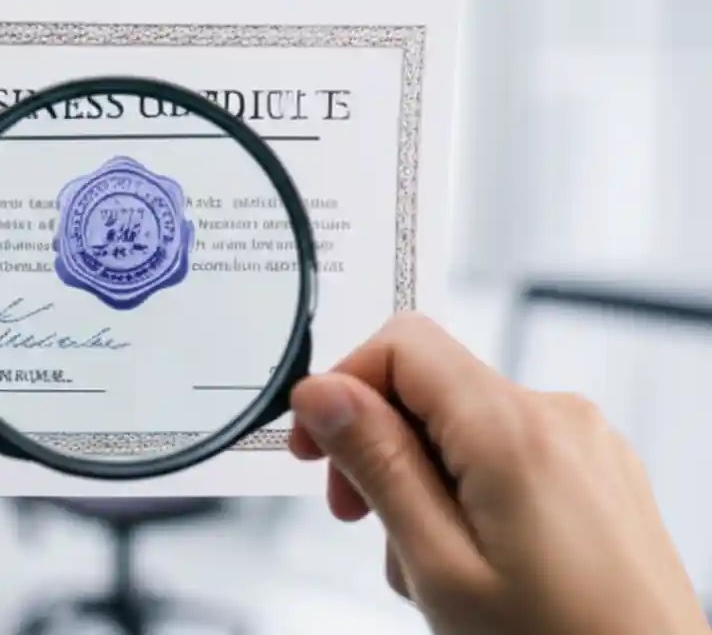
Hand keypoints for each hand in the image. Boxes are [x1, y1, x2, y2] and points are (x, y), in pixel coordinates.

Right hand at [289, 313, 710, 634]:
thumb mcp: (439, 565)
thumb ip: (378, 465)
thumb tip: (322, 391)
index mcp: (514, 430)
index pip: (402, 343)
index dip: (341, 386)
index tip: (314, 448)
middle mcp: (558, 418)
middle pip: (429, 386)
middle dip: (378, 445)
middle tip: (357, 519)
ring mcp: (585, 445)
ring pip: (461, 427)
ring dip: (421, 482)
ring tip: (428, 567)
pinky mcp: (596, 473)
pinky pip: (505, 454)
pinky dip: (468, 493)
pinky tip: (472, 561)